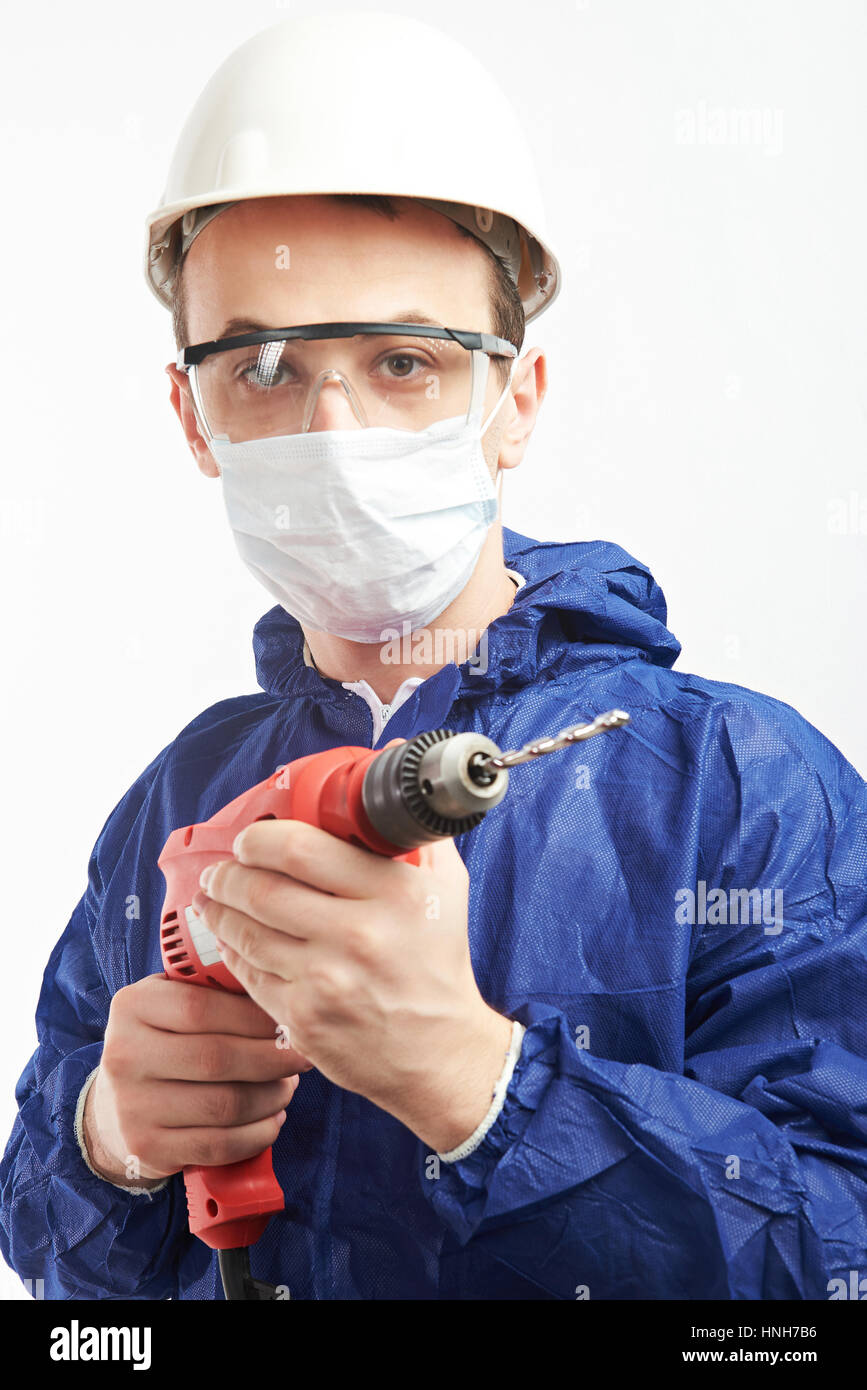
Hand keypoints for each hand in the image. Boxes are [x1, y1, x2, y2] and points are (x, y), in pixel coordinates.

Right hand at [83, 974, 310, 1184]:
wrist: (114, 1109)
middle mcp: (124, 1055)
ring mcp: (133, 1106)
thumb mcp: (170, 1004)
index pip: (201, 1008)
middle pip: (217, 1058)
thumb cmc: (164, 1044)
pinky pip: (217, 1145)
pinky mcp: (148, 1147)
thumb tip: (277, 993)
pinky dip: (256, 1134)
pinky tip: (272, 1120)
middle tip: (301, 1057)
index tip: (289, 1022)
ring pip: (223, 1104)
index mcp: (133, 1007)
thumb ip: (213, 990)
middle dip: (272, 1059)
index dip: (254, 1017)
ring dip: (270, 1097)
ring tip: (287, 1088)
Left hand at [193, 784, 511, 1152]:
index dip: (261, 839)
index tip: (250, 839)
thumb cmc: (439, 963)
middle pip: (262, 889)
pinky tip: (231, 939)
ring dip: (221, 910)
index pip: (300, 850)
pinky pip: (250, 975)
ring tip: (215, 898)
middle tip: (221, 868)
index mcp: (391, 894)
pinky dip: (233, 952)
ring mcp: (325, 981)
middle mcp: (356, 936)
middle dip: (229, 874)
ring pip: (247, 933)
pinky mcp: (303, 1019)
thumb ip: (416, 831)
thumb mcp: (446, 889)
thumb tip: (397, 765)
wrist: (440, 1053)